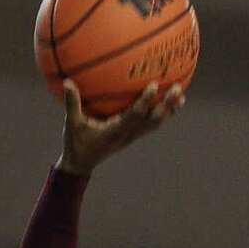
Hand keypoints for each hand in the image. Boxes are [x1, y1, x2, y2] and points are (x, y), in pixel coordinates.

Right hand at [58, 80, 184, 176]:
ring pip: (155, 124)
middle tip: (177, 88)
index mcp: (115, 131)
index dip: (145, 102)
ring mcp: (132, 137)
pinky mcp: (132, 136)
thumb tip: (67, 81)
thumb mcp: (72, 124)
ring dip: (169, 111)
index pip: (134, 116)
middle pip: (153, 120)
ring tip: (181, 96)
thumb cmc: (76, 144)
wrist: (81, 166)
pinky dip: (162, 114)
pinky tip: (169, 102)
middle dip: (166, 105)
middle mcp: (127, 135)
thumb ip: (72, 103)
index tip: (154, 85)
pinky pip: (150, 124)